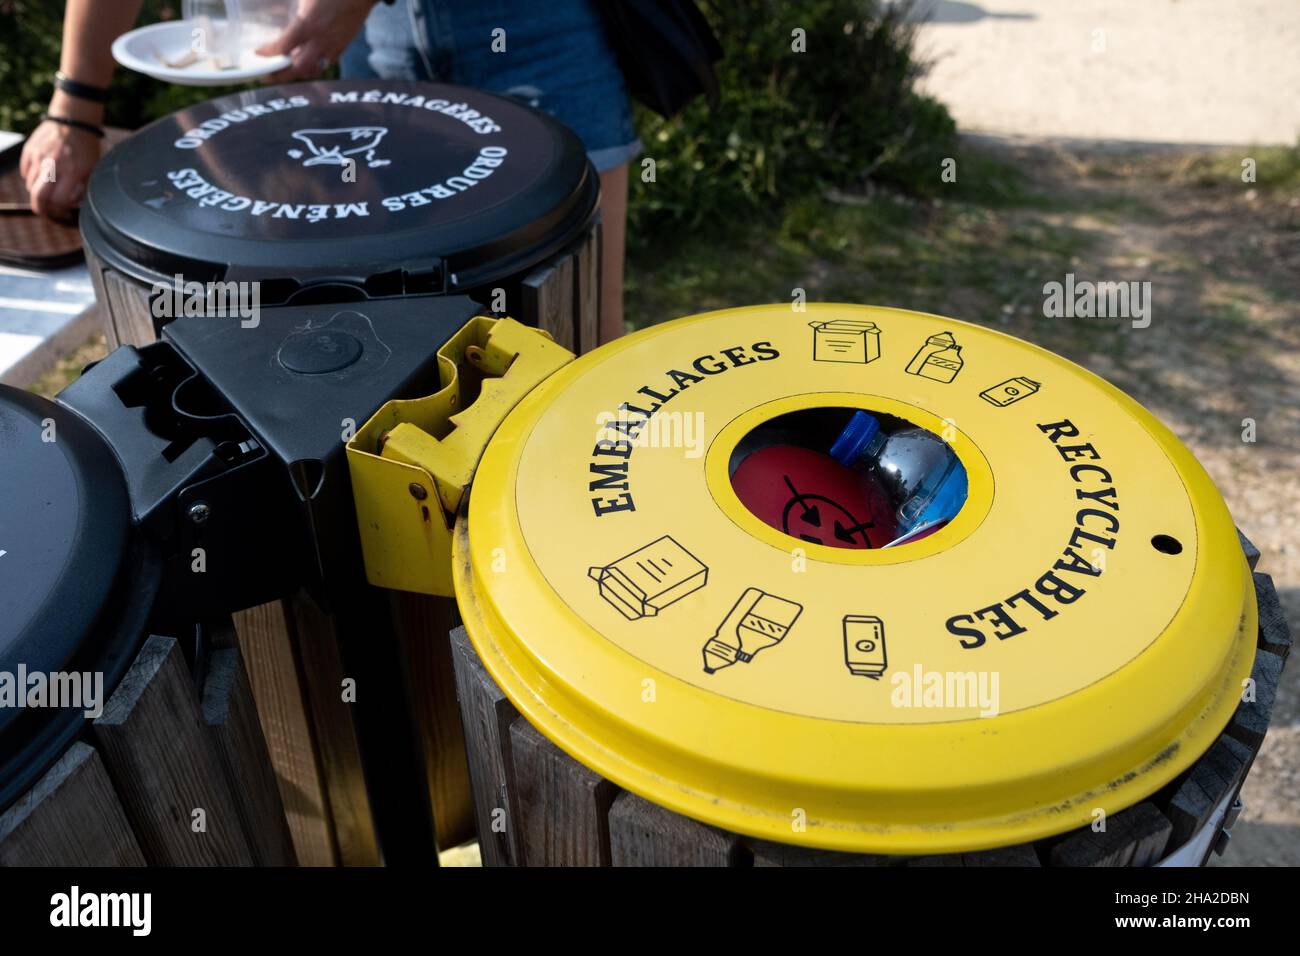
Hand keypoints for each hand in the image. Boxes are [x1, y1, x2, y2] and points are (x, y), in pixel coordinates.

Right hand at [19, 118, 101, 220]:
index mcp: (71, 172)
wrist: (73, 122)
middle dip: (41, 208)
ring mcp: (38, 157)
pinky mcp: (29, 151)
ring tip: (49, 188)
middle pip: (37, 196)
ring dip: (38, 191)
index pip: (59, 200)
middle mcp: (52, 165)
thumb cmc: (86, 147)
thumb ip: (84, 188)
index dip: (62, 207)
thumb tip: (72, 204)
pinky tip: (43, 175)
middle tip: (46, 210)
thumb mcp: (93, 169)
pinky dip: (32, 178)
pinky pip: (25, 173)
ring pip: (30, 185)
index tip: (66, 205)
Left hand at [258, 0, 376, 82]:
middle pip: (298, 68)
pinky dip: (315, 66)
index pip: (284, 46)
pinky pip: (326, 63)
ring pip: (313, 69)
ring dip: (299, 73)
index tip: (258, 54)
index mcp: (308, 25)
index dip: (269, 53)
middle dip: (281, 75)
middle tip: (268, 75)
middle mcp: (320, 40)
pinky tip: (308, 62)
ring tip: (287, 71)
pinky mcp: (342, 46)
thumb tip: (271, 9)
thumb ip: (288, 6)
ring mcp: (333, 46)